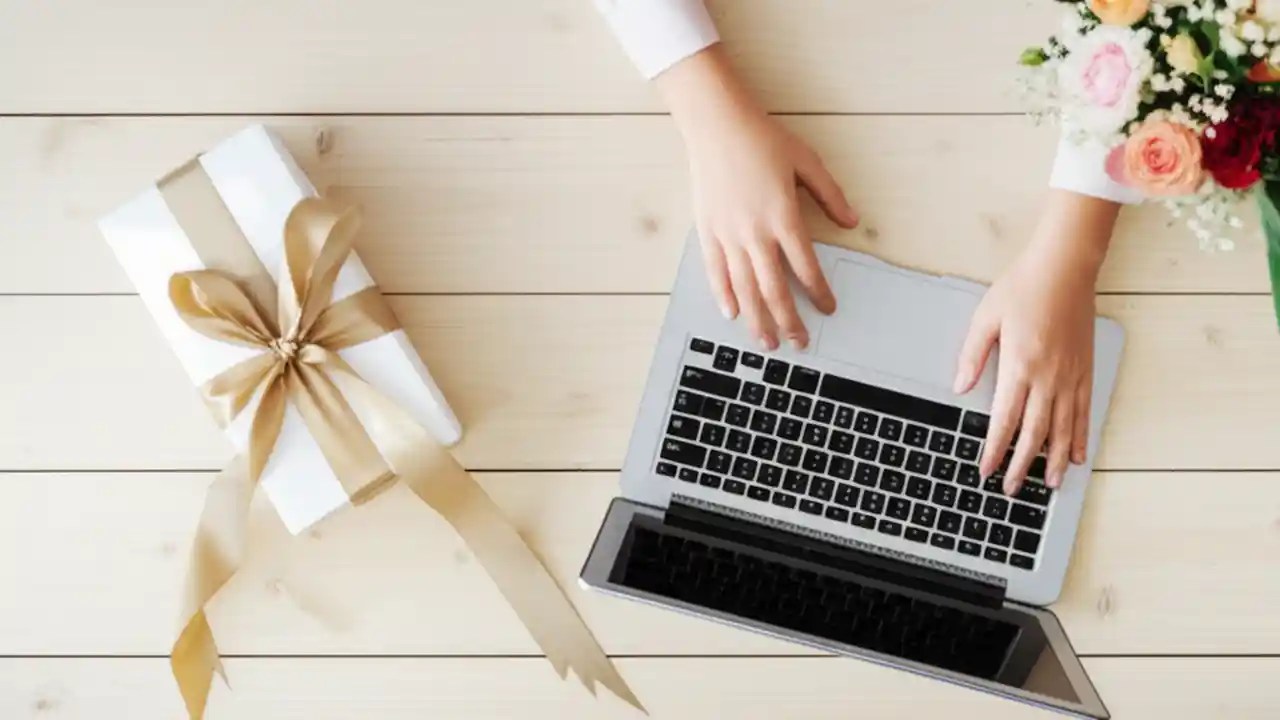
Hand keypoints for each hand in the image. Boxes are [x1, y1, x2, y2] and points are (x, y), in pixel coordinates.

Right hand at [657, 47, 858, 349]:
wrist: (718, 125)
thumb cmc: (763, 140)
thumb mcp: (807, 163)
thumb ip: (830, 196)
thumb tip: (852, 223)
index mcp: (784, 217)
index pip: (806, 266)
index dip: (818, 292)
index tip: (828, 309)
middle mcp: (755, 232)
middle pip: (774, 288)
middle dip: (788, 320)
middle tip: (799, 343)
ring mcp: (728, 234)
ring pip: (745, 287)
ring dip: (756, 318)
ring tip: (766, 342)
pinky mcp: (708, 231)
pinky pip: (716, 271)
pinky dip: (724, 294)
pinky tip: (732, 313)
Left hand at [953, 191, 1119, 495]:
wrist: (1065, 267)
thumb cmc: (1023, 288)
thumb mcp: (986, 318)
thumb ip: (972, 355)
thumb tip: (960, 387)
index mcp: (1020, 366)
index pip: (1004, 419)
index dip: (994, 449)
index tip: (985, 470)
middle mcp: (1048, 377)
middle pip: (1034, 433)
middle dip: (1020, 464)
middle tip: (1010, 488)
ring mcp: (1070, 376)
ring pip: (1062, 429)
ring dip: (1054, 459)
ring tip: (1048, 484)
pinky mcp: (1085, 370)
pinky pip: (1083, 412)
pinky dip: (1080, 436)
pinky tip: (1078, 454)